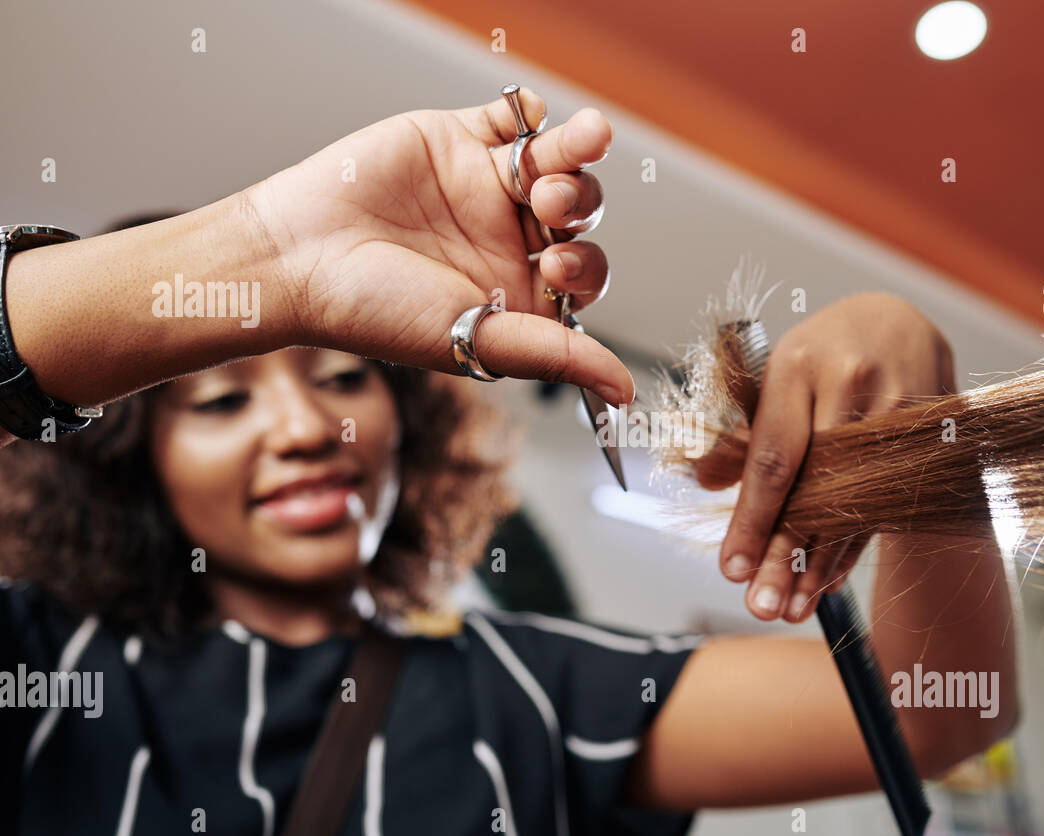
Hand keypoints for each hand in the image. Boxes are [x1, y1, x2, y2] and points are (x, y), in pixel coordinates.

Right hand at [242, 88, 632, 406]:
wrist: (298, 257)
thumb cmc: (375, 312)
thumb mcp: (478, 340)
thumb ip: (559, 356)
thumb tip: (626, 394)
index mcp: (518, 295)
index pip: (585, 276)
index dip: (585, 268)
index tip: (557, 268)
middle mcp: (507, 243)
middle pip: (578, 217)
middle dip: (577, 209)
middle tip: (548, 208)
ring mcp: (484, 189)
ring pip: (556, 164)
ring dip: (570, 157)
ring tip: (557, 160)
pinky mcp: (456, 140)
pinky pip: (512, 118)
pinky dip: (531, 113)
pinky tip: (531, 120)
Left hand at [719, 293, 956, 621]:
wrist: (900, 322)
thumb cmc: (824, 351)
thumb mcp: (774, 375)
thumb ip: (742, 430)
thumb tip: (707, 481)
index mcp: (798, 365)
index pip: (772, 457)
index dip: (751, 518)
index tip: (731, 569)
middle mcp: (850, 385)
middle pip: (814, 490)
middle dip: (784, 556)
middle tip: (760, 606)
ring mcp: (896, 411)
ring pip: (852, 505)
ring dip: (818, 565)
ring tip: (789, 607)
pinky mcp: (925, 435)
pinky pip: (882, 505)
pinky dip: (851, 547)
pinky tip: (825, 581)